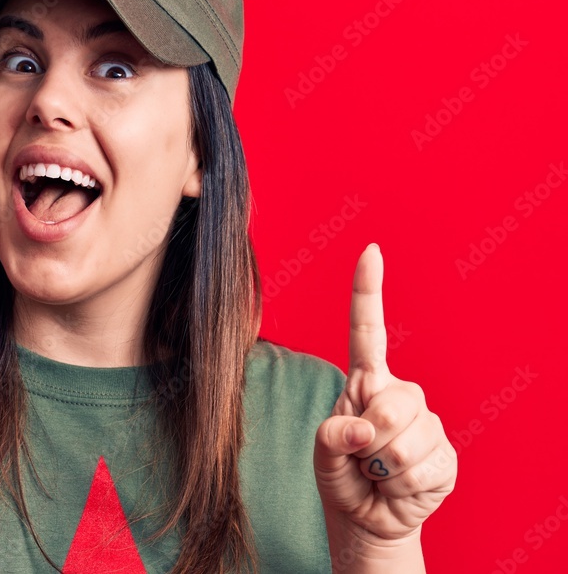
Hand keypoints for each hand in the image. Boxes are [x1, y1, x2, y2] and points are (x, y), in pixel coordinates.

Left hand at [313, 244, 456, 553]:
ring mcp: (428, 425)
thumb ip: (330, 437)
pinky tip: (399, 486)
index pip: (367, 331)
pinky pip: (422, 469)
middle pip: (391, 406)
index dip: (368, 291)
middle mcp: (400, 395)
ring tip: (377, 472)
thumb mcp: (322, 453)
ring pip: (405, 443)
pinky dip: (400, 487)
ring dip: (383, 469)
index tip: (370, 251)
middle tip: (361, 456)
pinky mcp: (446, 456)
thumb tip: (362, 429)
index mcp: (366, 382)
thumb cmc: (341, 474)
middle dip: (369, 440)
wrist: (366, 516)